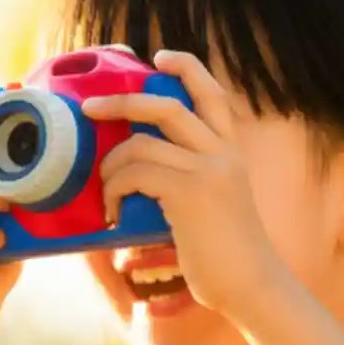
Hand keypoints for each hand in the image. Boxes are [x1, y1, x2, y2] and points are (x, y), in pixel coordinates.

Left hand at [82, 50, 283, 317]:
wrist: (253, 286)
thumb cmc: (228, 254)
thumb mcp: (218, 203)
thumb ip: (192, 178)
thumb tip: (143, 169)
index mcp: (231, 151)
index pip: (212, 92)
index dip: (186, 66)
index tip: (158, 58)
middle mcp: (223, 153)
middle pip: (165, 105)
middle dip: (121, 101)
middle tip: (91, 108)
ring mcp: (208, 171)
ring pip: (140, 144)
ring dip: (110, 167)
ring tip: (106, 193)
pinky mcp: (190, 194)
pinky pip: (136, 174)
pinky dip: (115, 192)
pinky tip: (114, 215)